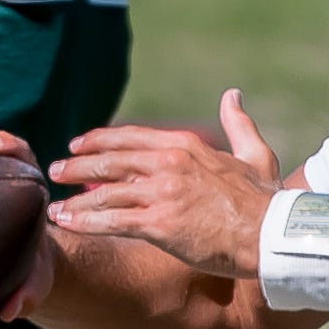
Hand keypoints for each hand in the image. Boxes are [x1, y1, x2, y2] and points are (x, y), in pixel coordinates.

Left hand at [50, 90, 283, 278]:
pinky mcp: (158, 223)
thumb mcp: (254, 154)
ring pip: (105, 191)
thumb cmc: (266, 199)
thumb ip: (238, 124)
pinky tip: (67, 224)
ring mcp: (161, 192)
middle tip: (56, 171)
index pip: (130, 137)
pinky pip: (111, 220)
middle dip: (77, 167)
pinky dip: (85, 221)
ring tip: (55, 206)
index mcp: (185, 146)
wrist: (272, 234)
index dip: (99, 141)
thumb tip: (232, 95)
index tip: (78, 146)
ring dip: (75, 199)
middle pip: (109, 161)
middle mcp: (168, 163)